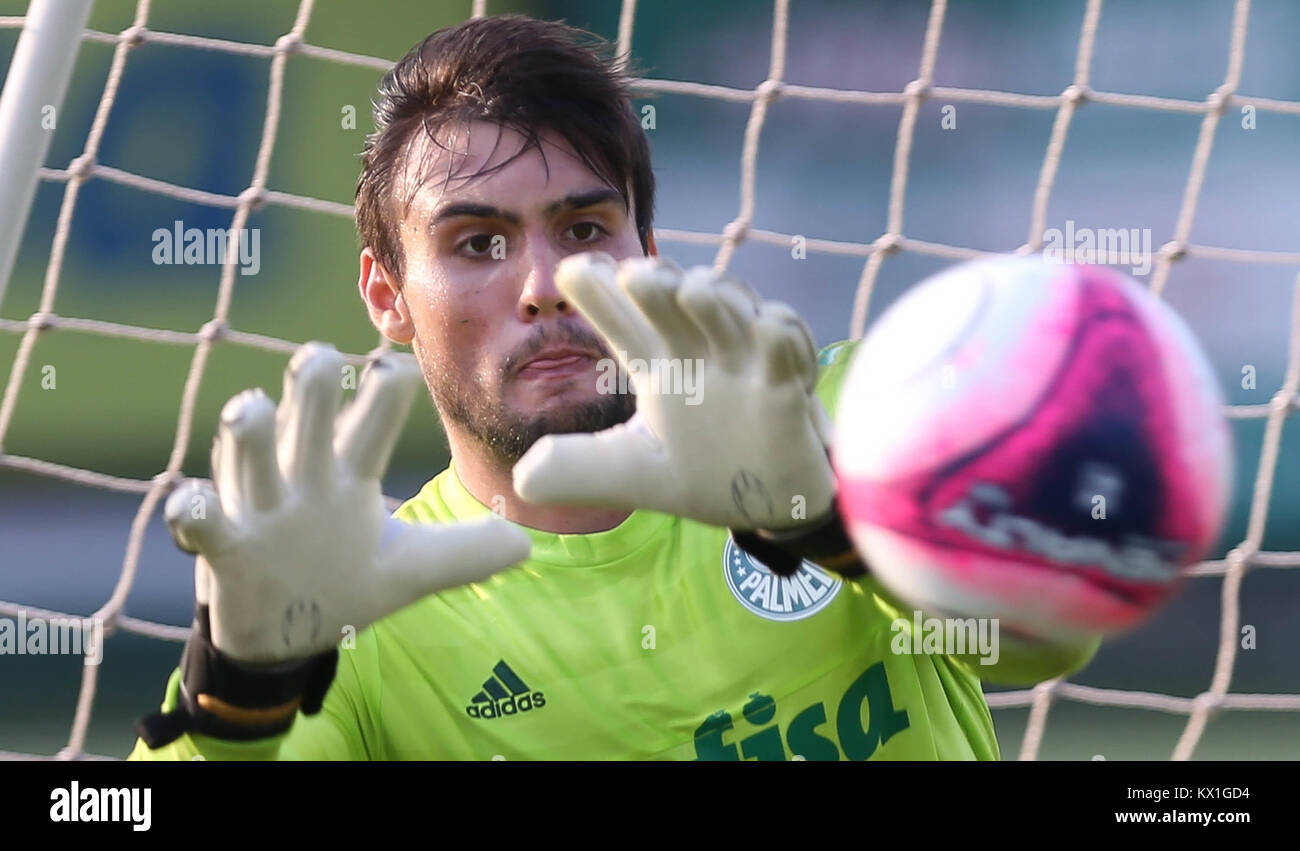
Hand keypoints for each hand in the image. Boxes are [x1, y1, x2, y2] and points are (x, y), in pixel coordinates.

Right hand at [165, 343, 531, 663]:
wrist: (284, 637)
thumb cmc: (343, 580)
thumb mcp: (409, 569)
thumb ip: (464, 552)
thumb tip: (530, 545)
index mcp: (349, 471)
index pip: (372, 415)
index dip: (385, 388)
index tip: (399, 368)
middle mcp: (303, 475)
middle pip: (305, 412)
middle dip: (309, 383)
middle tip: (319, 355)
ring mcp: (259, 507)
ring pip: (246, 453)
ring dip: (246, 433)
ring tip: (251, 410)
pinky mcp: (222, 547)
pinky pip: (198, 521)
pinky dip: (192, 511)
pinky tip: (194, 500)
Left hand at [513, 253, 834, 530]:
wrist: (770, 506)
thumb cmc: (703, 473)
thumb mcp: (633, 474)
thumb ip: (582, 470)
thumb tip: (521, 478)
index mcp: (656, 362)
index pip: (619, 318)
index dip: (597, 291)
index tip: (573, 272)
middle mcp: (697, 348)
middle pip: (672, 299)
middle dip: (655, 283)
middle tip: (635, 276)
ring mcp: (744, 360)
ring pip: (732, 308)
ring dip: (717, 298)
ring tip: (696, 292)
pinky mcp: (786, 385)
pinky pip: (787, 347)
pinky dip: (783, 334)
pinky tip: (772, 326)